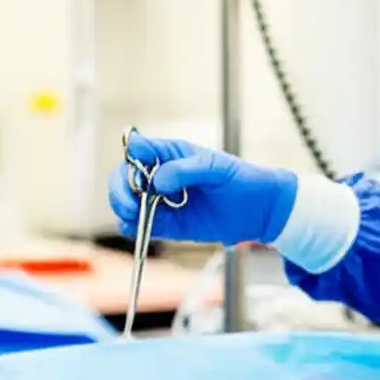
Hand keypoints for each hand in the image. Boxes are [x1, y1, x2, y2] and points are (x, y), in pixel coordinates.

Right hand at [108, 133, 297, 244]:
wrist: (259, 210)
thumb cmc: (241, 179)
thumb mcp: (216, 167)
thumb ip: (185, 170)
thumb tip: (157, 181)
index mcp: (170, 153)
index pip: (137, 151)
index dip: (129, 161)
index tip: (137, 175)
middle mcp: (161, 175)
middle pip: (124, 178)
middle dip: (120, 190)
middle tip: (132, 204)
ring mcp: (162, 200)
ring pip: (126, 202)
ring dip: (123, 208)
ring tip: (136, 216)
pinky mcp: (167, 224)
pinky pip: (139, 225)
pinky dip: (132, 227)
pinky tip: (137, 228)